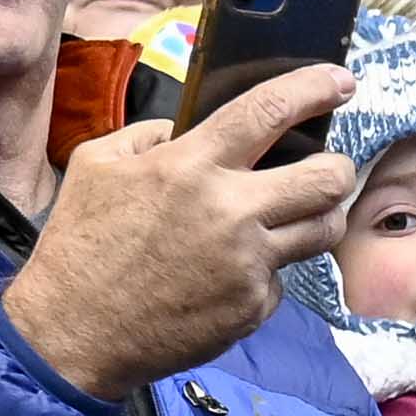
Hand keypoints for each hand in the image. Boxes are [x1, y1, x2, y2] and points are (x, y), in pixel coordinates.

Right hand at [1, 70, 354, 397]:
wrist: (73, 334)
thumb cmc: (80, 246)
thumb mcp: (96, 165)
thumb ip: (150, 136)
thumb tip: (187, 130)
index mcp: (189, 166)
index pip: (268, 111)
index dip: (314, 89)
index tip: (341, 81)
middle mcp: (229, 211)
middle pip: (328, 179)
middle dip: (339, 167)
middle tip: (329, 168)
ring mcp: (248, 263)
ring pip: (322, 230)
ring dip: (317, 217)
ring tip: (291, 216)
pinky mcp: (252, 308)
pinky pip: (280, 279)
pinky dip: (263, 272)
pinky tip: (228, 274)